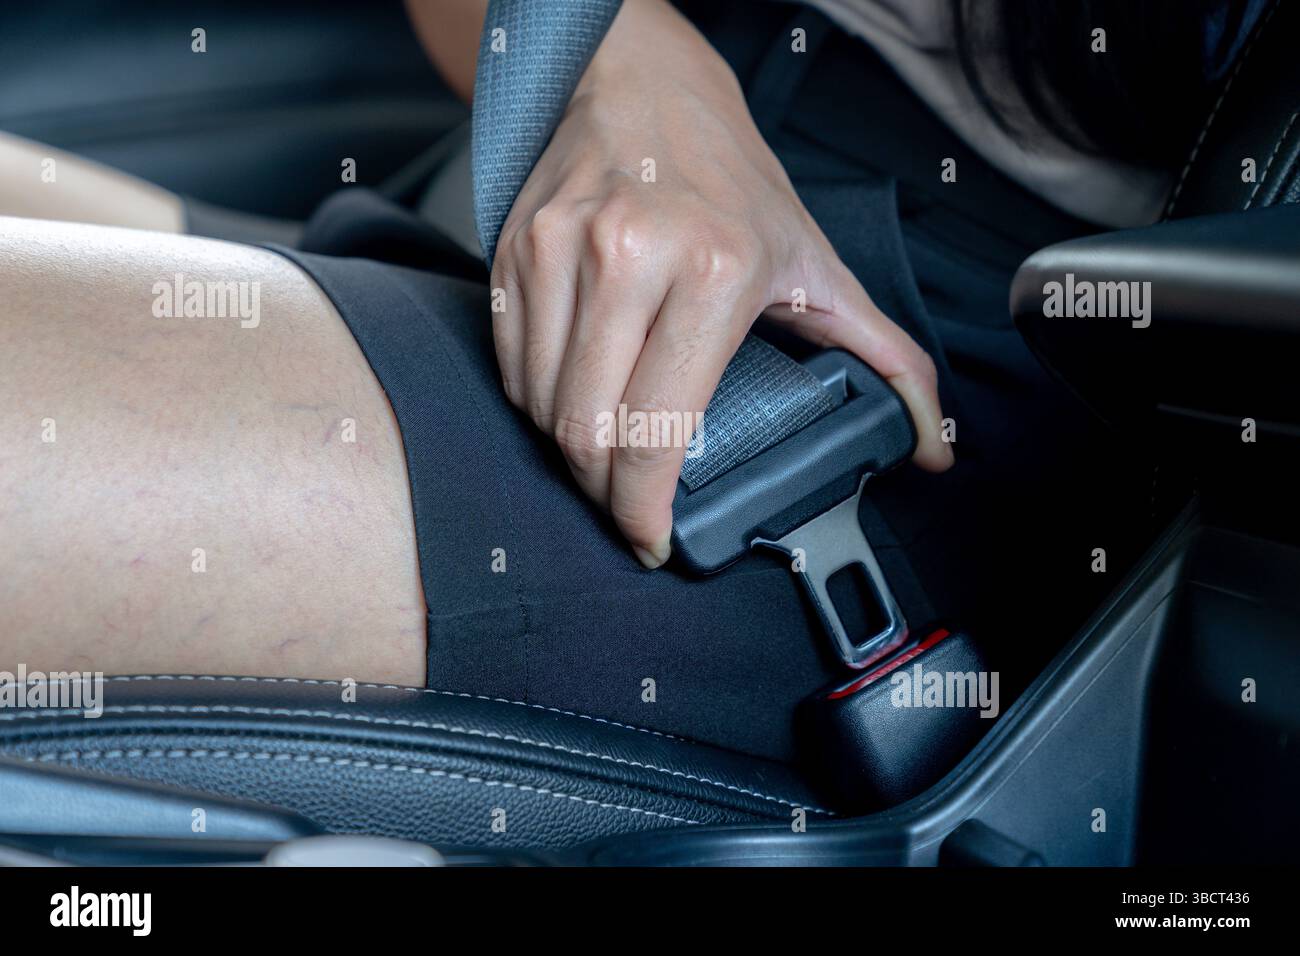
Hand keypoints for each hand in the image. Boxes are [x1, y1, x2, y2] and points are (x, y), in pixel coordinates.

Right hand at [491, 0, 951, 568]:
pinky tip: (569, 405)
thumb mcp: (816, 266)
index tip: (652, 539)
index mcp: (713, 268)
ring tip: (601, 458)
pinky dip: (535, 403)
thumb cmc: (731, 182)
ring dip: (566, 453)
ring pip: (539, 404)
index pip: (657, 430)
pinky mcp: (514, 248)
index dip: (644, 509)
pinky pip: (508, 363)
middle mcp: (628, 255)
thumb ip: (884, 360)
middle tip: (627, 508)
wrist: (643, 84)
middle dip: (603, 493)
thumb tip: (931, 447)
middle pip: (586, 431)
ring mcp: (560, 249)